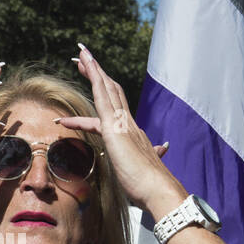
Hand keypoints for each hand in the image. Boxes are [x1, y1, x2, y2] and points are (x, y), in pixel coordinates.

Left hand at [57, 44, 178, 215]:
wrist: (158, 189)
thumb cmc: (149, 185)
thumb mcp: (147, 166)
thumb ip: (154, 154)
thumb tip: (162, 148)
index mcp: (132, 132)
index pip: (113, 109)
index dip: (101, 96)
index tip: (92, 87)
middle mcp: (128, 122)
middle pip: (111, 91)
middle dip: (97, 74)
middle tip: (83, 59)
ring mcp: (122, 122)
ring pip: (106, 87)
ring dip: (93, 69)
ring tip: (80, 53)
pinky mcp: (114, 126)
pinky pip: (101, 96)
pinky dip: (93, 78)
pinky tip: (85, 65)